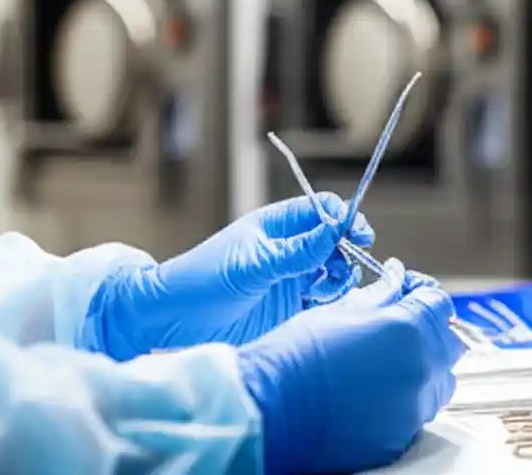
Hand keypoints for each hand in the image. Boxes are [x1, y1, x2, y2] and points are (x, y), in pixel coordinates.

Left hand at [80, 194, 374, 360]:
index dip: (344, 218)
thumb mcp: (254, 264)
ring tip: (322, 291)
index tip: (359, 234)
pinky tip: (320, 305)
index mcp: (277, 225)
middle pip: (335, 241)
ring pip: (334, 271)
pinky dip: (331, 301)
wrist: (173, 320)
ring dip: (340, 278)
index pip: (322, 210)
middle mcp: (288, 249)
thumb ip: (299, 250)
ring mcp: (291, 278)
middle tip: (344, 270)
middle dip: (347, 252)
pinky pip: (324, 299)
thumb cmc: (204, 280)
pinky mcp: (290, 307)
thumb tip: (338, 227)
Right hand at [239, 262, 464, 474]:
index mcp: (409, 329)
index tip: (408, 294)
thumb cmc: (296, 355)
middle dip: (430, 331)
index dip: (424, 293)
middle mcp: (422, 369)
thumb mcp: (340, 310)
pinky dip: (405, 401)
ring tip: (385, 366)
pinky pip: (418, 412)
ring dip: (423, 368)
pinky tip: (372, 395)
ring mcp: (414, 407)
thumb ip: (381, 295)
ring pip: (440, 382)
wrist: (271, 409)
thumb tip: (396, 280)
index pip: (440, 303)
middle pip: (449, 344)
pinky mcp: (401, 437)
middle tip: (400, 329)